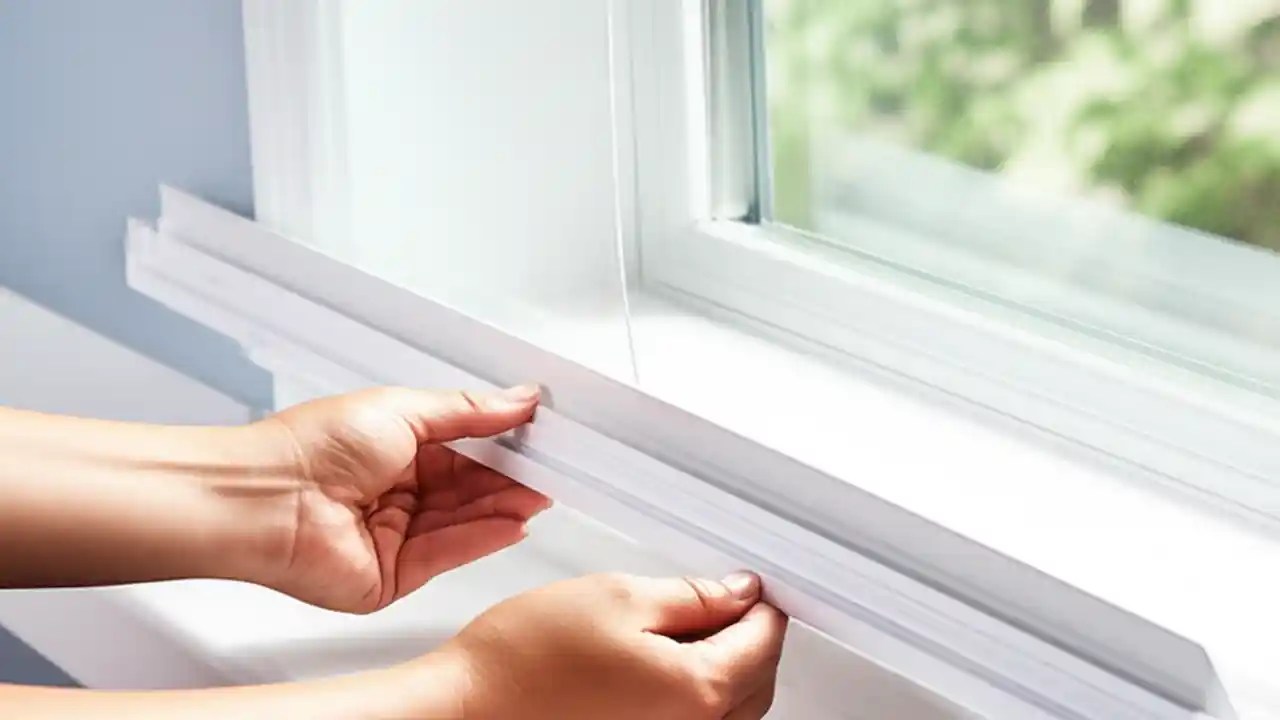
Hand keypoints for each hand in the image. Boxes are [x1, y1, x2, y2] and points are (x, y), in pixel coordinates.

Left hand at [256, 385, 549, 612]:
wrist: (265, 499)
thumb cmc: (310, 447)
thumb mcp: (403, 409)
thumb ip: (468, 411)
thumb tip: (518, 399)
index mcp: (391, 449)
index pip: (461, 451)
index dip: (499, 446)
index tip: (538, 439)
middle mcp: (393, 494)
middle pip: (466, 489)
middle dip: (508, 480)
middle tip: (550, 470)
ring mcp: (393, 537)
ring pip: (461, 523)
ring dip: (501, 508)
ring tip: (538, 494)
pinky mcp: (391, 576)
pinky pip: (447, 555)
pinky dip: (482, 539)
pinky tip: (512, 522)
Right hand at [432, 572, 787, 718]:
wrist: (465, 712)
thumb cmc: (524, 661)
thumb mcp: (618, 597)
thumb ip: (692, 597)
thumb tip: (738, 594)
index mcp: (698, 693)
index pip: (765, 641)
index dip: (763, 603)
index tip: (754, 585)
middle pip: (757, 683)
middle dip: (750, 640)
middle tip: (722, 602)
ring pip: (730, 714)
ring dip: (725, 673)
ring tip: (684, 634)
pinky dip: (692, 701)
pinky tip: (660, 673)